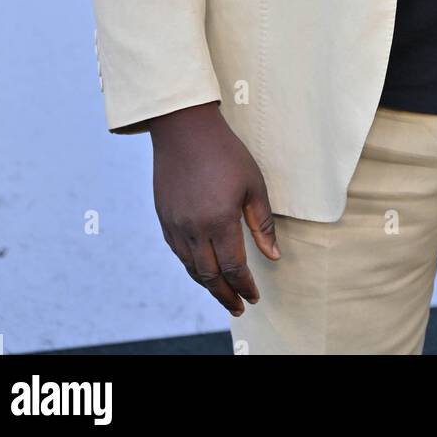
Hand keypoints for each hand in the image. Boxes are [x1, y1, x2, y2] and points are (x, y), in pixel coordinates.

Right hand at [150, 101, 279, 315]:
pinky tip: (203, 268)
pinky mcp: (164, 218)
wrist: (184, 129)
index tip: (254, 297)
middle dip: (226, 295)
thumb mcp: (253, 184)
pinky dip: (192, 266)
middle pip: (210, 276)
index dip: (244, 286)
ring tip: (224, 293)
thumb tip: (273, 256)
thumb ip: (262, 223)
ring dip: (208, 285)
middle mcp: (193, 228)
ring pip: (191, 268)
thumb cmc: (225, 153)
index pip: (233, 267)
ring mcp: (175, 225)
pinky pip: (178, 252)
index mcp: (219, 220)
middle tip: (239, 306)